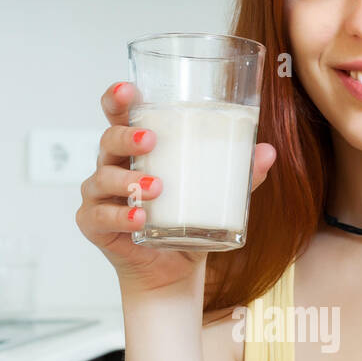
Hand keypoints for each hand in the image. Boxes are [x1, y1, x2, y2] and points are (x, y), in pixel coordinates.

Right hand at [76, 81, 276, 299]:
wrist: (173, 270)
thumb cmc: (186, 222)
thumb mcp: (215, 195)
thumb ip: (239, 175)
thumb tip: (268, 152)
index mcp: (135, 149)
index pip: (118, 114)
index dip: (117, 98)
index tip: (129, 90)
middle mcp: (112, 166)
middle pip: (108, 139)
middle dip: (126, 136)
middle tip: (151, 141)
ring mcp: (99, 195)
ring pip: (102, 178)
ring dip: (127, 180)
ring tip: (157, 187)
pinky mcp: (94, 224)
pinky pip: (99, 216)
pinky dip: (120, 217)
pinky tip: (140, 218)